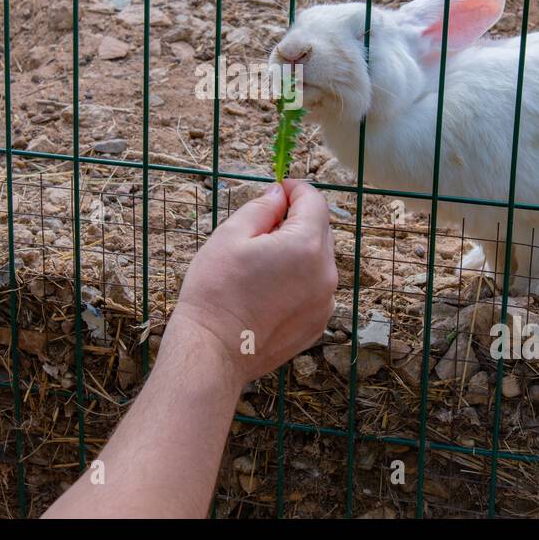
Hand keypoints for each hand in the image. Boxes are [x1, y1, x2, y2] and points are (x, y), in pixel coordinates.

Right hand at [168, 179, 337, 388]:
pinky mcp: (316, 324)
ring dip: (296, 252)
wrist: (214, 351)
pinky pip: (313, 289)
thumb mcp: (231, 235)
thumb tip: (278, 195)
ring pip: (316, 261)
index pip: (314, 201)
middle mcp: (325, 274)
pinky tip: (266, 289)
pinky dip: (297, 280)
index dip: (294, 189)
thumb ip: (261, 208)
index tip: (278, 188)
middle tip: (261, 227)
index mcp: (307, 246)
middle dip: (295, 221)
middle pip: (319, 230)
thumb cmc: (216, 292)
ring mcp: (324, 303)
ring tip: (259, 264)